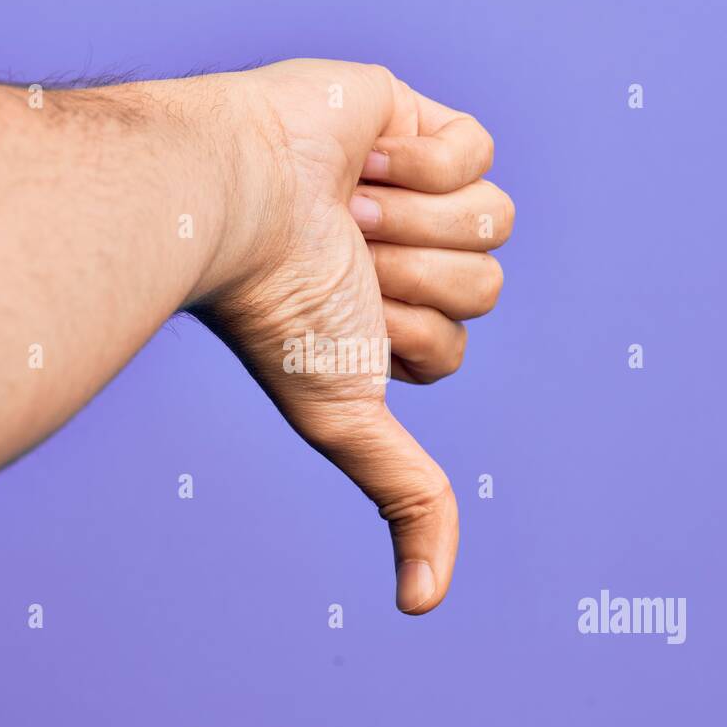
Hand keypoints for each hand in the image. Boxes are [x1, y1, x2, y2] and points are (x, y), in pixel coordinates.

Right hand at [186, 60, 512, 613]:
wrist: (230, 194)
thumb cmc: (275, 308)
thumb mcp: (344, 417)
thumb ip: (403, 496)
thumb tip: (425, 605)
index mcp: (392, 323)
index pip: (458, 346)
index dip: (405, 333)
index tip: (339, 317)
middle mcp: (411, 260)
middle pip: (486, 289)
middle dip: (409, 276)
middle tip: (339, 255)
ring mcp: (421, 189)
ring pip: (496, 220)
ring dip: (411, 220)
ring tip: (342, 203)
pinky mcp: (423, 121)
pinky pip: (479, 149)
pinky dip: (419, 158)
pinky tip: (359, 156)